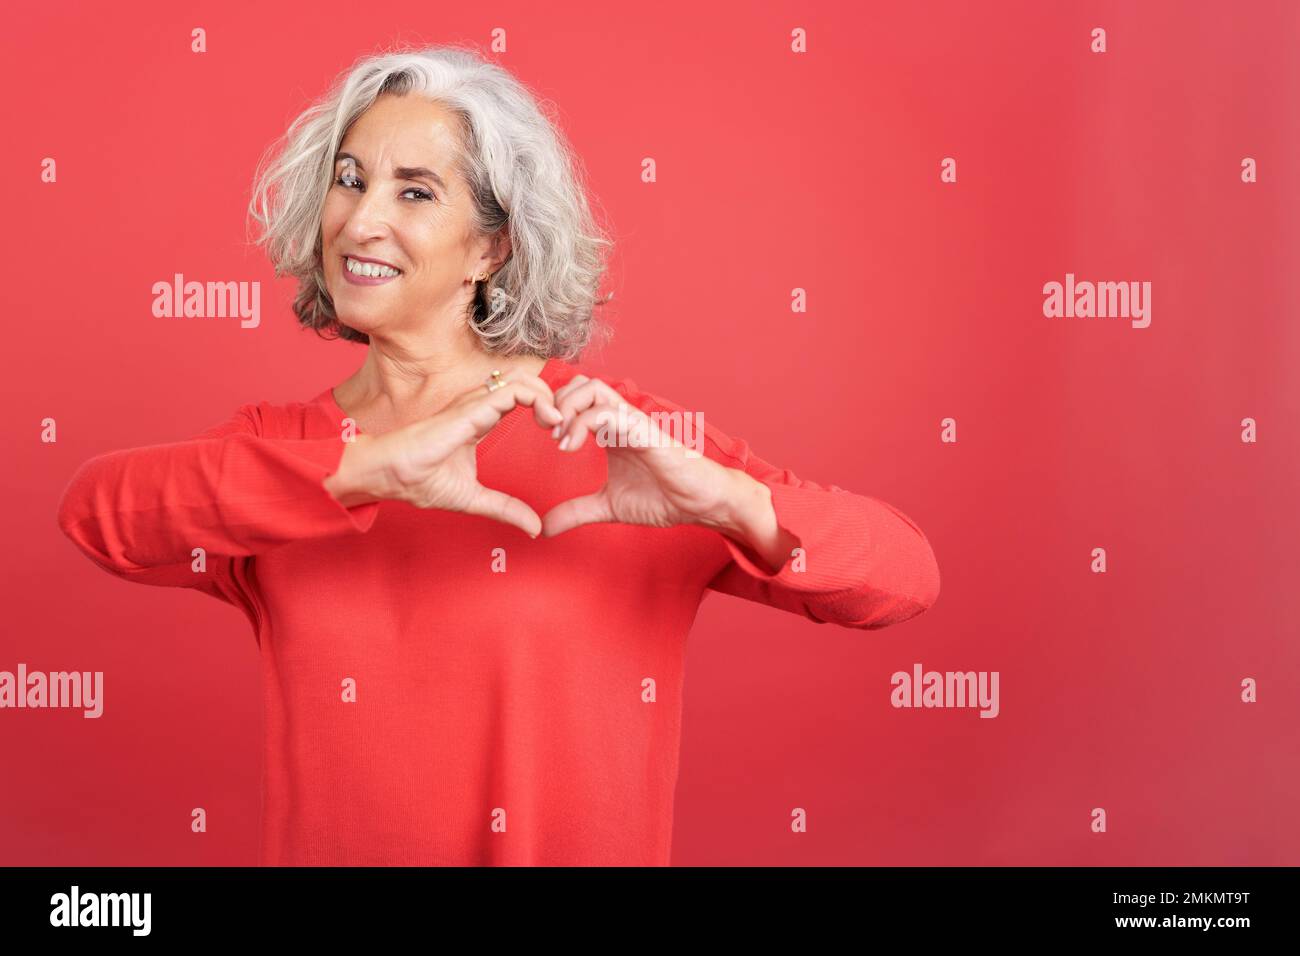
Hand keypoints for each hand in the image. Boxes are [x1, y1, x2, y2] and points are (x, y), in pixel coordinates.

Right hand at [325, 373, 563, 536]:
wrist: (386, 474)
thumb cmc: (417, 480)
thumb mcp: (473, 499)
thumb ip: (505, 508)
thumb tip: (534, 528)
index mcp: (481, 419)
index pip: (522, 397)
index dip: (547, 408)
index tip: (563, 436)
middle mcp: (480, 406)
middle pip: (528, 382)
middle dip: (557, 398)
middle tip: (570, 428)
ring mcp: (476, 404)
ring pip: (524, 380)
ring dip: (552, 397)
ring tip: (562, 424)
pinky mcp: (471, 409)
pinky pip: (513, 391)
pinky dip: (539, 399)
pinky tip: (552, 421)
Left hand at [540, 375, 757, 538]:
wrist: (701, 504)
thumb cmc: (663, 498)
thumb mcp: (608, 507)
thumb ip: (577, 512)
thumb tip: (546, 528)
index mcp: (610, 430)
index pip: (575, 398)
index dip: (554, 411)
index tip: (548, 439)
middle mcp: (619, 419)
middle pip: (579, 383)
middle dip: (555, 403)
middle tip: (548, 433)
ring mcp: (632, 422)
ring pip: (592, 388)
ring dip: (567, 408)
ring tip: (560, 440)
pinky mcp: (643, 431)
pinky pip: (608, 412)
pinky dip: (582, 423)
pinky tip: (571, 447)